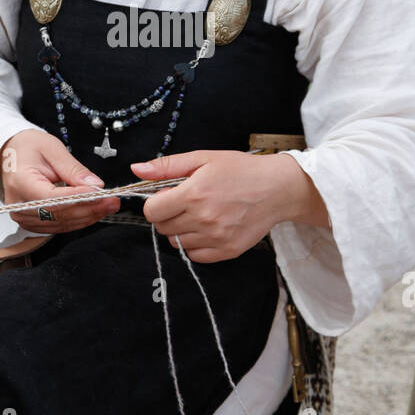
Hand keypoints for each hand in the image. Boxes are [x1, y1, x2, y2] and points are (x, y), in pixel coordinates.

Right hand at [0, 129, 119, 233]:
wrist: (12, 154)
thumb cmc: (30, 148)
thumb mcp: (53, 149)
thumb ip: (74, 170)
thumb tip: (96, 186)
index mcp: (19, 182)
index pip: (51, 197)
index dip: (78, 198)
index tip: (100, 194)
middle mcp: (18, 204)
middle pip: (58, 214)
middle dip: (89, 209)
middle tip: (112, 201)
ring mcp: (23, 216)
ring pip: (60, 224)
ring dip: (87, 217)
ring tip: (108, 205)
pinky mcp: (31, 222)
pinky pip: (57, 226)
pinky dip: (78, 220)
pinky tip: (93, 211)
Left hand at [131, 148, 324, 262]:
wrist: (277, 189)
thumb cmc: (241, 170)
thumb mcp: (203, 158)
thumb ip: (167, 166)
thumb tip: (136, 169)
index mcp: (193, 194)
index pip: (152, 212)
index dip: (156, 203)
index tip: (168, 196)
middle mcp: (203, 219)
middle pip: (162, 228)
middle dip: (168, 215)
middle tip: (187, 203)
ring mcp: (215, 238)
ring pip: (177, 243)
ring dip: (182, 230)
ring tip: (200, 214)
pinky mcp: (227, 251)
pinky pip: (194, 255)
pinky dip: (195, 244)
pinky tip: (208, 228)